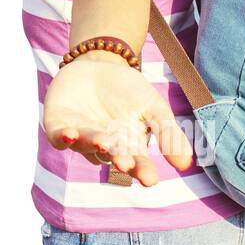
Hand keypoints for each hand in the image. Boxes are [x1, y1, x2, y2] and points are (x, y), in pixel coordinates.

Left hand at [43, 54, 192, 186]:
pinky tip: (70, 134)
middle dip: (118, 160)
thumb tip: (186, 164)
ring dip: (94, 144)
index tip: (150, 179)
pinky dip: (63, 137)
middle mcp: (104, 146)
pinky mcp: (58, 124)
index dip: (142, 172)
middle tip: (125, 163)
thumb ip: (167, 132)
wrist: (97, 64)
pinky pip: (58, 135)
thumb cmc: (128, 91)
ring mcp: (81, 135)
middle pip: (111, 157)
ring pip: (86, 146)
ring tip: (104, 142)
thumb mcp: (153, 107)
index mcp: (128, 146)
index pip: (137, 163)